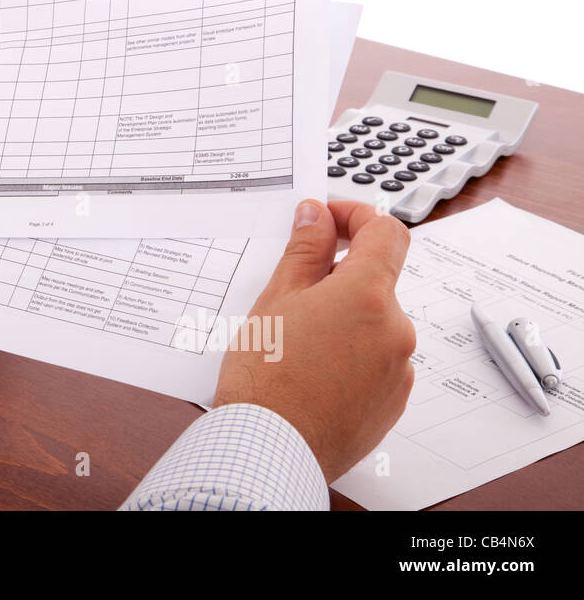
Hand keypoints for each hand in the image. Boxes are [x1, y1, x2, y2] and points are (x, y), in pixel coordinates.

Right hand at [213, 199, 414, 482]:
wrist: (269, 449)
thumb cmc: (265, 378)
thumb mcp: (276, 299)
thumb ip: (305, 250)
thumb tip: (317, 215)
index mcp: (368, 296)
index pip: (385, 232)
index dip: (356, 216)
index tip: (326, 219)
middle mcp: (396, 330)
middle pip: (375, 281)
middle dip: (337, 278)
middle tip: (290, 291)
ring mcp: (399, 369)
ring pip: (373, 323)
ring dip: (342, 319)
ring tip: (295, 341)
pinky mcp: (393, 402)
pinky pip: (376, 361)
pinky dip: (349, 356)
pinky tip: (311, 371)